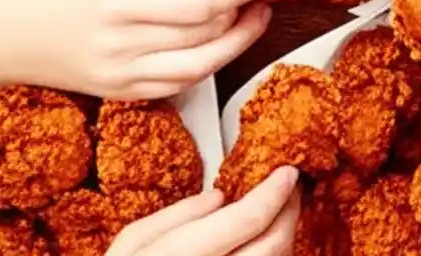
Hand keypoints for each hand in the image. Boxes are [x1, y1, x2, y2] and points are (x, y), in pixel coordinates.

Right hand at [0, 0, 274, 99]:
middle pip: (205, 37)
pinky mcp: (120, 94)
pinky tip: (214, 44)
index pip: (200, 4)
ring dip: (235, 44)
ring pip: (199, 67)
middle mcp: (122, 45)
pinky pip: (177, 86)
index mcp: (117, 2)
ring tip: (252, 18)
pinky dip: (204, 65)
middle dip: (244, 15)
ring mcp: (121, 76)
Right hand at [107, 167, 299, 255]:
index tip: (287, 173)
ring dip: (284, 237)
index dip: (274, 192)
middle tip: (288, 190)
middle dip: (289, 210)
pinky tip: (262, 247)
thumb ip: (175, 217)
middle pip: (274, 244)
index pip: (247, 220)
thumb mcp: (131, 245)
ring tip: (276, 216)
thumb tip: (218, 197)